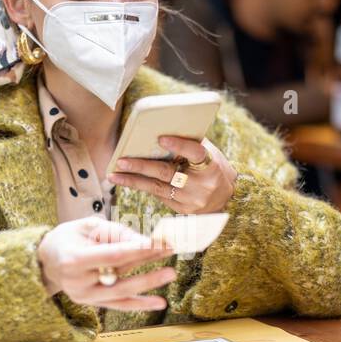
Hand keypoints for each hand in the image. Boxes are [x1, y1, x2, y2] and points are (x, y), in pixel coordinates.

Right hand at [37, 216, 174, 311]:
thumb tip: (143, 240)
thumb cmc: (67, 239)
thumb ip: (113, 233)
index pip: (112, 255)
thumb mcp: (86, 227)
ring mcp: (84, 296)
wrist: (45, 261)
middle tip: (169, 250)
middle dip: (147, 261)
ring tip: (170, 274)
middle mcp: (78, 282)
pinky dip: (140, 304)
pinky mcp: (91, 303)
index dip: (136, 249)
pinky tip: (159, 303)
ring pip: (122, 291)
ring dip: (148, 283)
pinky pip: (119, 305)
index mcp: (73, 259)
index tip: (157, 242)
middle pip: (119, 272)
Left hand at [107, 136, 236, 213]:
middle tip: (121, 161)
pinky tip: (127, 180)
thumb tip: (160, 131)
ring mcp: (192, 201)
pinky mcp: (182, 210)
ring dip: (133, 181)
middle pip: (167, 173)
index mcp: (212, 166)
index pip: (195, 153)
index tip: (161, 138)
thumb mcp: (210, 154)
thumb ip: (191, 144)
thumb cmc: (213, 168)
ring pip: (157, 188)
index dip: (179, 145)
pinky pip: (159, 196)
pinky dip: (143, 186)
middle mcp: (202, 185)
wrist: (226, 199)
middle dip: (141, 166)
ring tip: (113, 175)